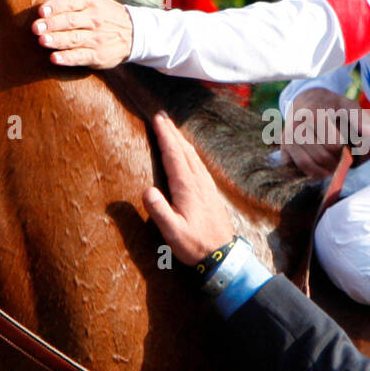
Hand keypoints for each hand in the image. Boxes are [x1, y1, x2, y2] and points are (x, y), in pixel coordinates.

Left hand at [33, 0, 133, 68]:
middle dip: (53, 24)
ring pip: (75, 39)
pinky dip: (69, 58)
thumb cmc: (103, 8)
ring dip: (58, 40)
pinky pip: (82, 57)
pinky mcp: (99, 55)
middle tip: (35, 28)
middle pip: (70, 21)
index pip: (70, 2)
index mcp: (90, 1)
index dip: (55, 6)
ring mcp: (97, 38)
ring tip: (42, 41)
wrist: (134, 32)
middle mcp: (94, 19)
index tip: (41, 11)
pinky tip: (55, 58)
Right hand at [142, 112, 235, 264]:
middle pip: (184, 150)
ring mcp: (207, 186)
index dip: (165, 136)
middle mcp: (199, 182)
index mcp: (187, 187)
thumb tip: (146, 191)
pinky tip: (189, 155)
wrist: (223, 255)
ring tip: (172, 129)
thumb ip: (159, 211)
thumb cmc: (195, 245)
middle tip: (162, 115)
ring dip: (182, 140)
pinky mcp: (211, 192)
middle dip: (172, 132)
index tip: (157, 119)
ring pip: (193, 156)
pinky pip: (199, 164)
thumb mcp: (173, 232)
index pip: (174, 155)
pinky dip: (190, 153)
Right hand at [280, 88, 357, 178]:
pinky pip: (296, 168)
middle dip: (336, 162)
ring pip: (307, 165)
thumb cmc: (331, 106)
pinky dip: (310, 173)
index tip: (348, 147)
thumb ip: (360, 119)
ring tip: (333, 166)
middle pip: (322, 156)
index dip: (344, 150)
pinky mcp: (283, 148)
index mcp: (315, 113)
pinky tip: (319, 167)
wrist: (305, 101)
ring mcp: (288, 138)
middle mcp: (297, 126)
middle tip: (342, 159)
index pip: (334, 143)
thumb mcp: (348, 105)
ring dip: (324, 171)